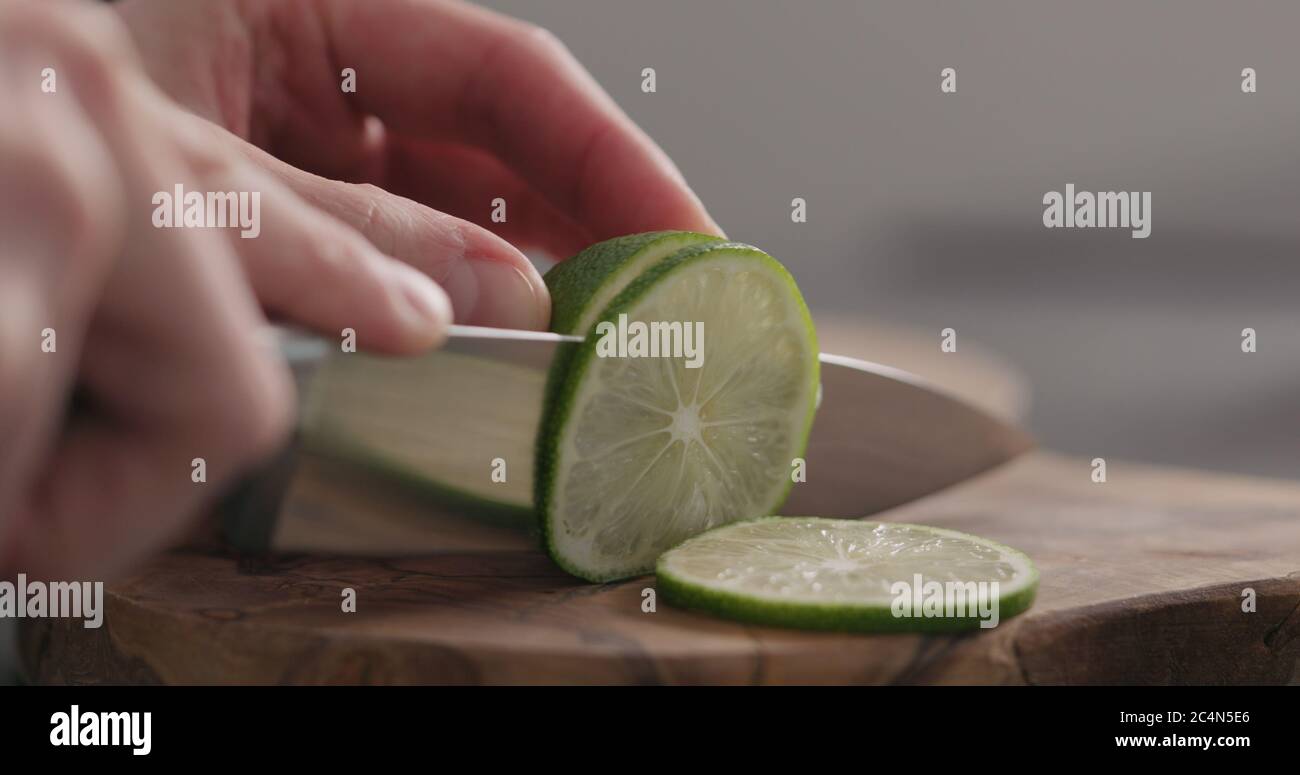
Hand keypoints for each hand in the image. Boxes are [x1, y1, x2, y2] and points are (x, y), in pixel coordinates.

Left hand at [114, 0, 723, 325]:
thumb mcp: (188, 164)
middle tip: (637, 312)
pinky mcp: (260, 197)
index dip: (611, 162)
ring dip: (494, 279)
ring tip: (564, 344)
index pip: (507, 77)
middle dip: (568, 229)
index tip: (687, 239)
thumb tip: (488, 298)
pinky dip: (413, 298)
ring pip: (435, 208)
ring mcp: (289, 131)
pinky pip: (371, 245)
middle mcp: (309, 59)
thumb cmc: (20, 93)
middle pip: (486, 146)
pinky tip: (456, 341)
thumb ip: (344, 234)